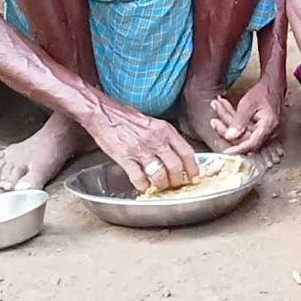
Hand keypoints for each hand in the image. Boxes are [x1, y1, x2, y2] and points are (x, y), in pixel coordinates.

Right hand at [84, 103, 198, 191]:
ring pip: (159, 174)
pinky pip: (138, 178)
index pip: (186, 152)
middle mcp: (155, 140)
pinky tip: (144, 185)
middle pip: (175, 166)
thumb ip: (167, 138)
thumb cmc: (129, 119)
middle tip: (176, 185)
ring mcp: (140, 150)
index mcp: (165, 130)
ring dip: (162, 184)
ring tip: (161, 186)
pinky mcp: (125, 158)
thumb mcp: (154, 123)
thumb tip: (179, 156)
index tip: (194, 177)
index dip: (193, 168)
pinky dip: (143, 185)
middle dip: (178, 180)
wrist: (105, 114)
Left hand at [209, 79, 283, 154]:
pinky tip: (223, 108)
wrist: (273, 85)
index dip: (238, 149)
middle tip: (213, 121)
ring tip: (216, 107)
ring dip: (227, 121)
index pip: (252, 144)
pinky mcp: (258, 128)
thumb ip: (239, 121)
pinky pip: (244, 129)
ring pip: (242, 133)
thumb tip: (229, 137)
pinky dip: (233, 120)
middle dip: (226, 129)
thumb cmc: (263, 92)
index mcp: (268, 126)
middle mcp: (268, 132)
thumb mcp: (248, 104)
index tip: (225, 152)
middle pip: (243, 138)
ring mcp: (263, 131)